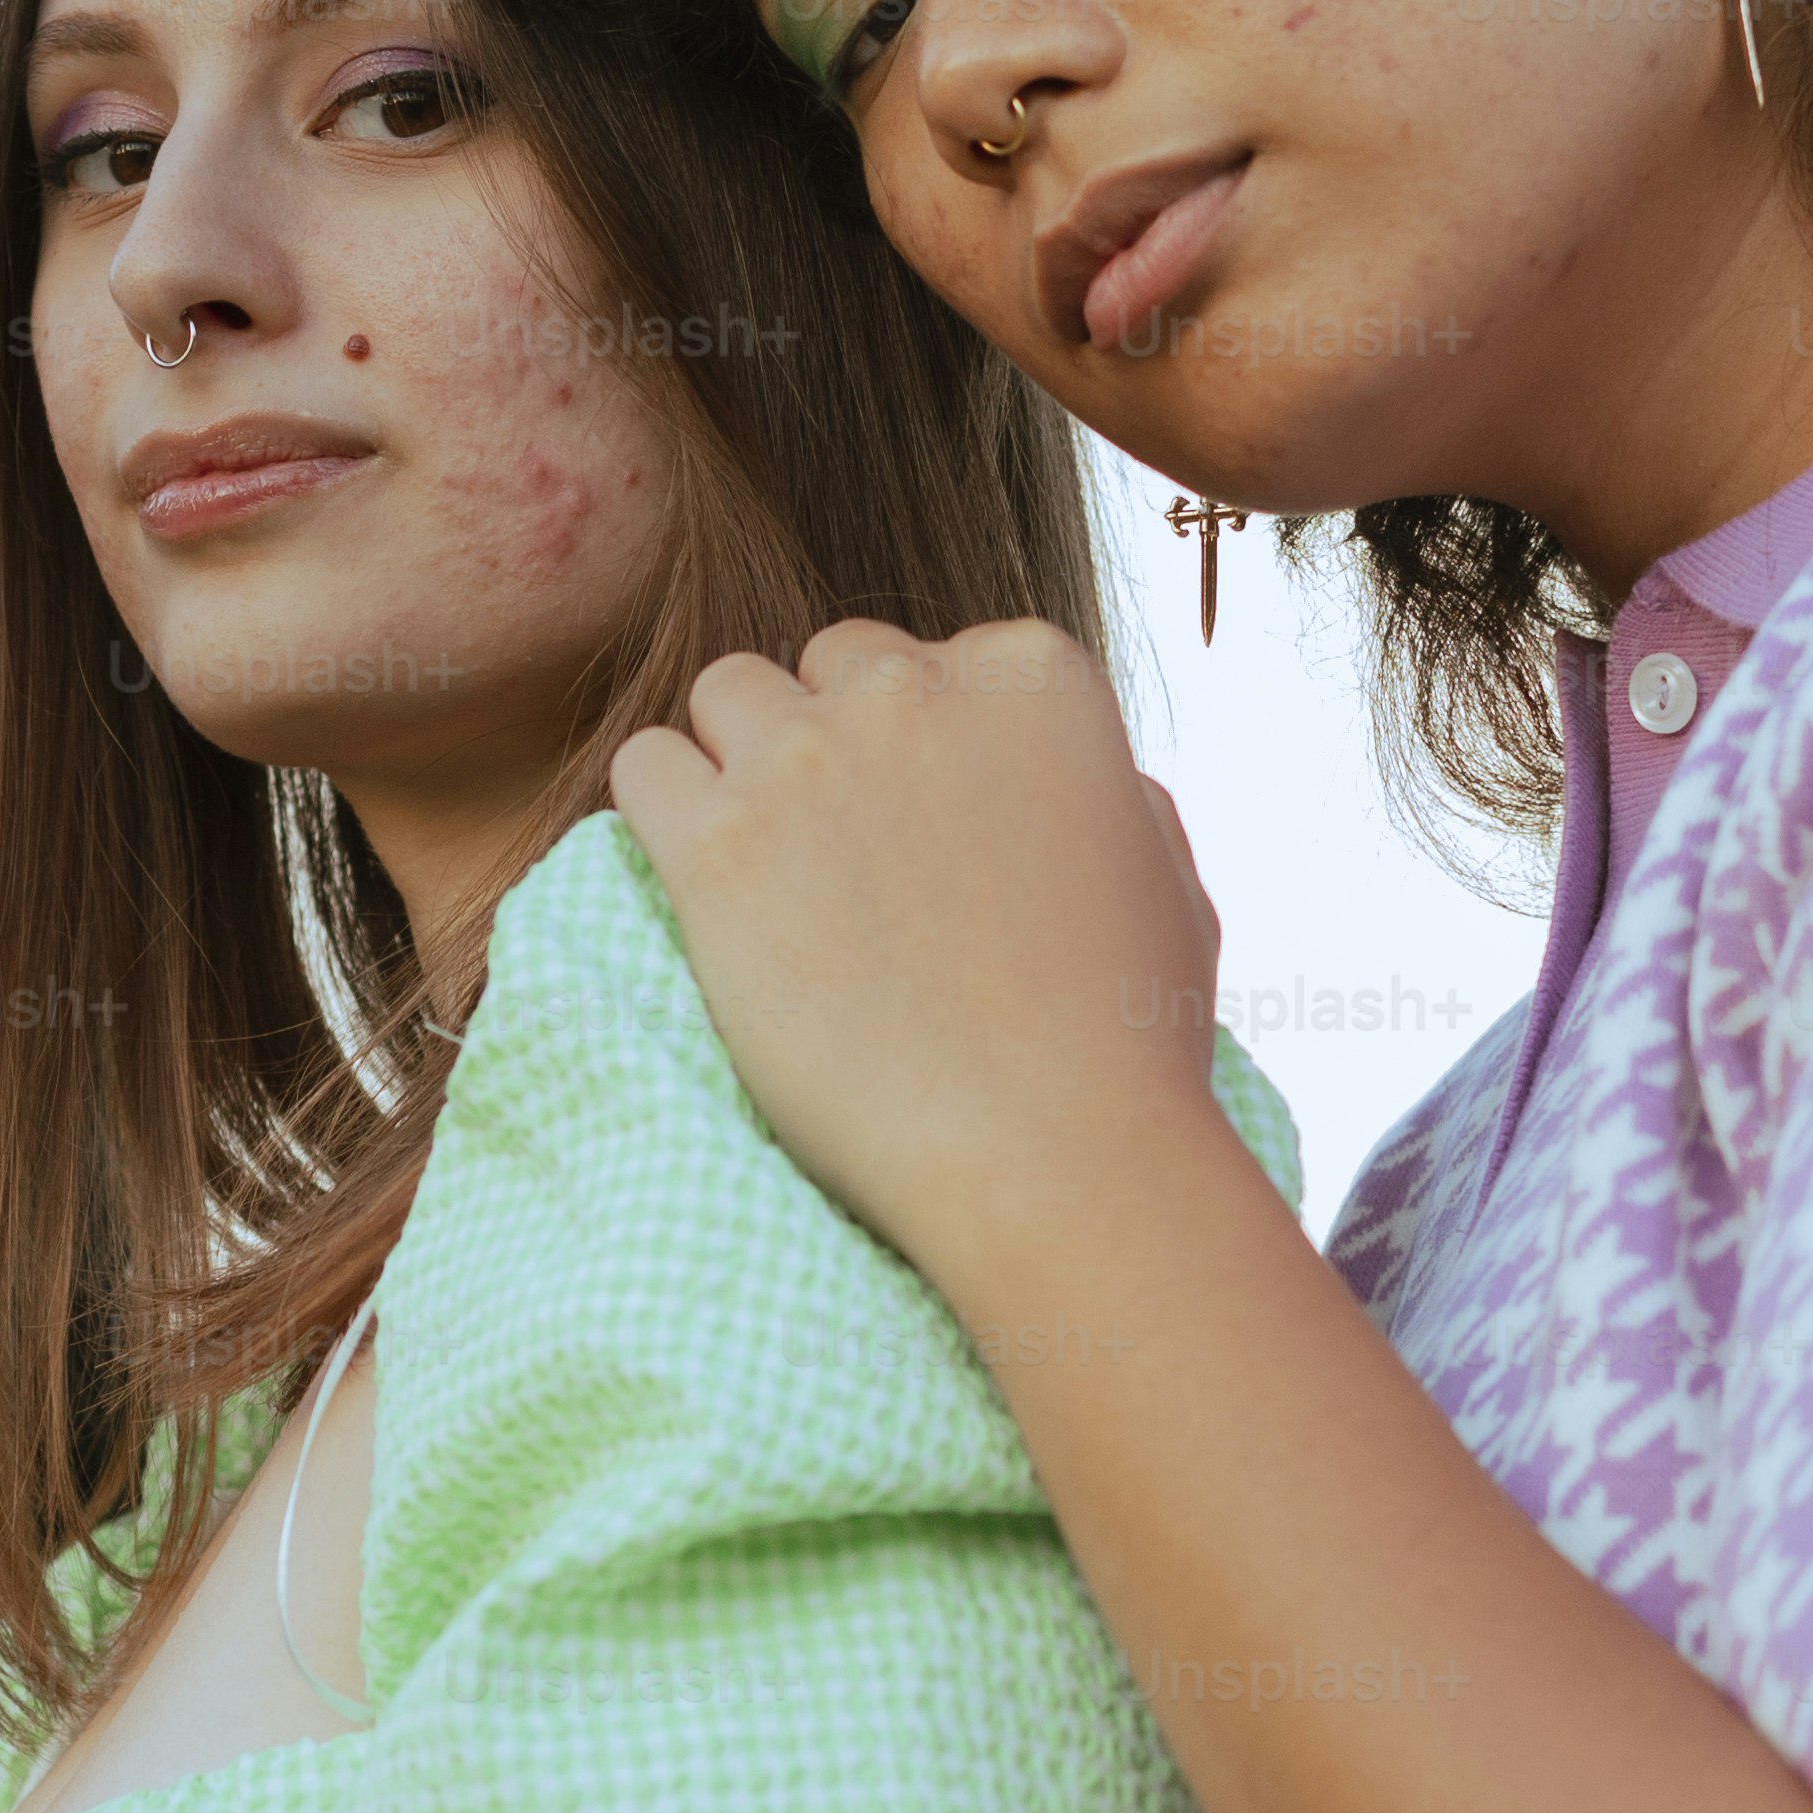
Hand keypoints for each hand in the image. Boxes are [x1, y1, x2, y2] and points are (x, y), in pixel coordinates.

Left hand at [606, 618, 1225, 1299]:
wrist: (1050, 1152)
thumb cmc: (1125, 1037)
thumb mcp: (1167, 877)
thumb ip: (1112, 792)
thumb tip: (1070, 777)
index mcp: (1032, 676)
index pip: (932, 660)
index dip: (924, 747)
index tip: (930, 832)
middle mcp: (915, 692)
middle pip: (825, 668)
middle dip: (829, 741)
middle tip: (845, 857)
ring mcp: (808, 760)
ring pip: (725, 695)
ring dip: (739, 762)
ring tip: (768, 870)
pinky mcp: (718, 844)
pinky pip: (645, 769)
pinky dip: (662, 814)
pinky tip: (704, 886)